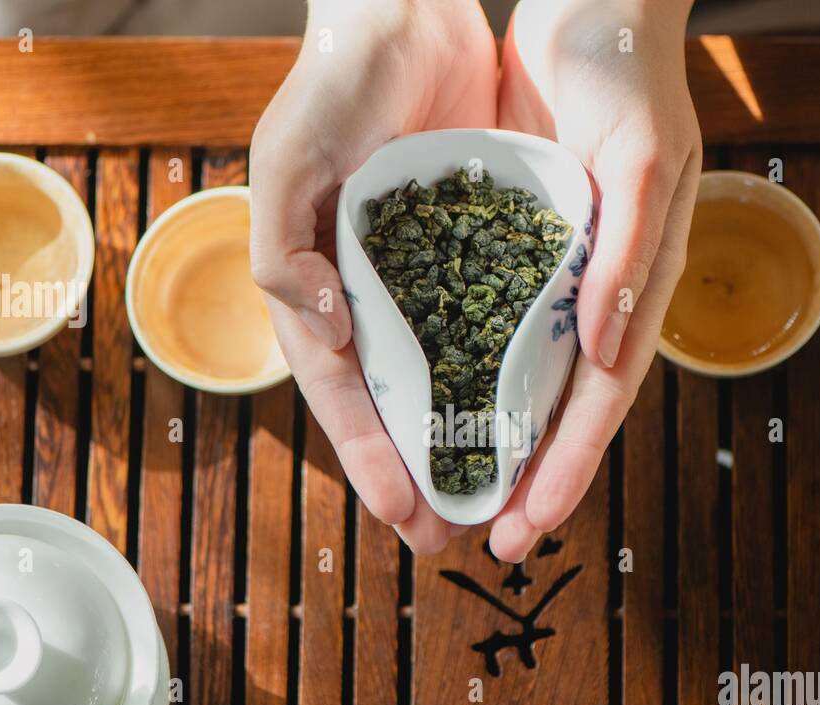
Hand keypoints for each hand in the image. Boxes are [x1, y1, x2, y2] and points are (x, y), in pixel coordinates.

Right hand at [249, 0, 496, 552]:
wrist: (404, 10)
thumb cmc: (333, 84)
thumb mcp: (290, 163)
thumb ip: (285, 250)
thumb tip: (323, 334)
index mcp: (320, 288)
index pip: (345, 394)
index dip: (370, 457)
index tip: (403, 515)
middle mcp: (374, 295)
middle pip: (398, 402)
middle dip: (421, 471)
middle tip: (452, 536)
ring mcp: (428, 276)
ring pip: (450, 376)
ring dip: (469, 437)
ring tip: (499, 497)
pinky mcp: (479, 247)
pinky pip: (496, 322)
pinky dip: (508, 370)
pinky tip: (534, 412)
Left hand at [489, 0, 701, 560]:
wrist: (587, 6)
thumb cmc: (627, 76)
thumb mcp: (641, 159)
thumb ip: (626, 257)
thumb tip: (607, 358)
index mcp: (632, 286)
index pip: (599, 400)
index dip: (567, 469)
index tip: (530, 528)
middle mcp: (592, 293)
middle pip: (558, 406)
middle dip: (526, 479)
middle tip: (485, 542)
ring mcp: (551, 273)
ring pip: (520, 377)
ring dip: (492, 439)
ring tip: (455, 495)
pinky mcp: (510, 245)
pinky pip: (486, 322)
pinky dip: (467, 371)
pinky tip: (437, 407)